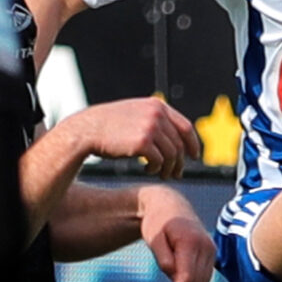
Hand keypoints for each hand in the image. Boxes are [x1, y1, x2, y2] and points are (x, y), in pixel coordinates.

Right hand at [63, 97, 200, 178]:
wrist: (87, 130)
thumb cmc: (110, 126)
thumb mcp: (135, 114)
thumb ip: (155, 120)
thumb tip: (176, 139)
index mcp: (157, 105)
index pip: (185, 126)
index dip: (192, 143)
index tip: (194, 156)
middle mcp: (157, 114)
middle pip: (179, 143)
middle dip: (180, 162)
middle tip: (177, 174)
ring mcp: (151, 127)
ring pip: (171, 154)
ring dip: (169, 168)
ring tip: (162, 175)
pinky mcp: (143, 142)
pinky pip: (159, 161)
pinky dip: (156, 169)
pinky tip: (147, 170)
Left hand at [138, 185, 213, 281]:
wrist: (170, 204)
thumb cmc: (158, 221)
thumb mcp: (153, 237)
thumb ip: (163, 256)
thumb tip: (173, 275)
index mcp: (191, 241)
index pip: (186, 275)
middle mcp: (205, 246)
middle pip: (196, 281)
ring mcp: (210, 250)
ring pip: (203, 280)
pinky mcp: (210, 254)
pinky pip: (205, 276)